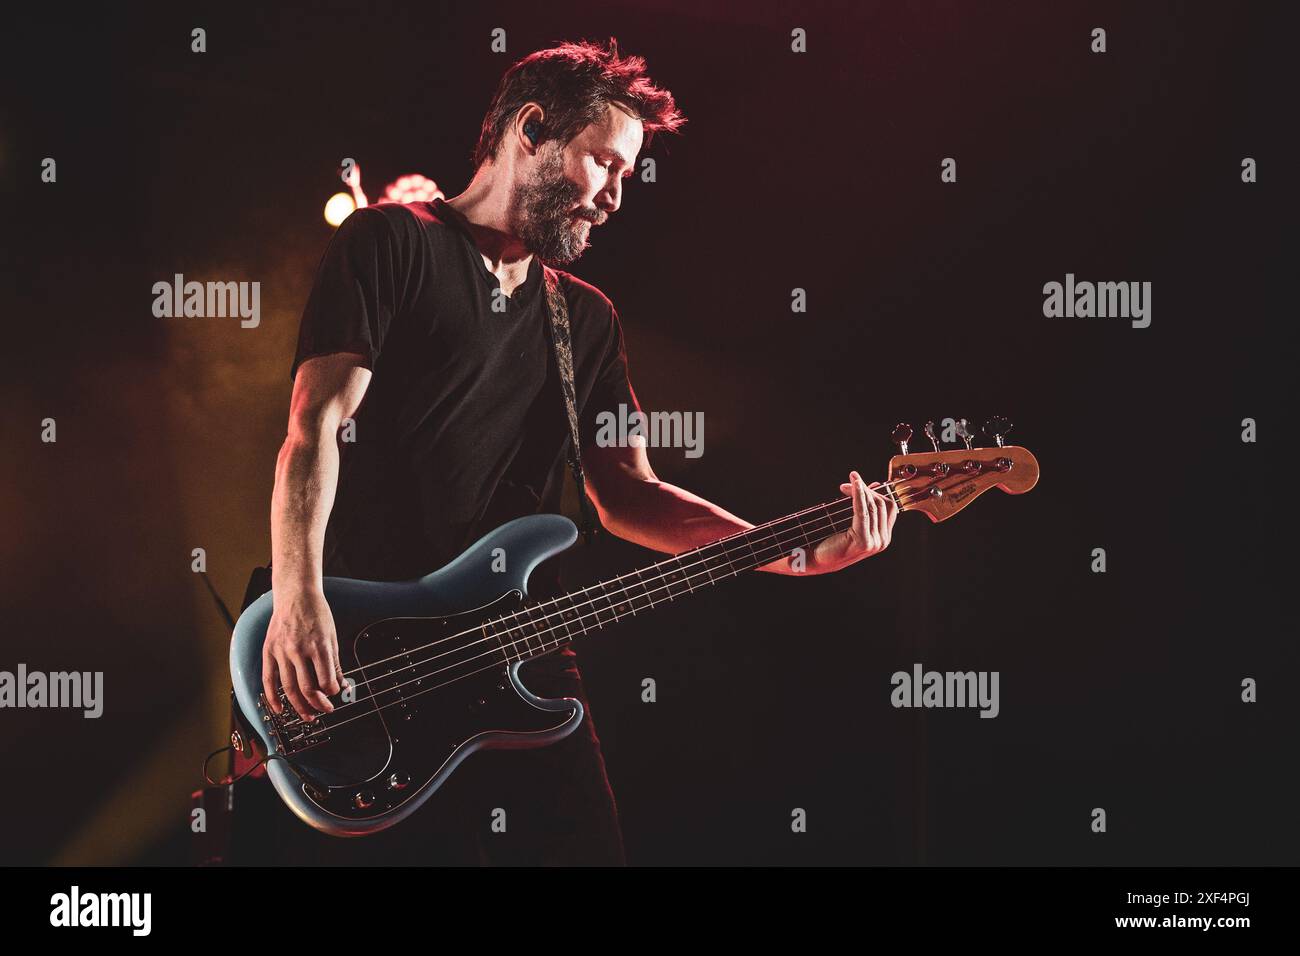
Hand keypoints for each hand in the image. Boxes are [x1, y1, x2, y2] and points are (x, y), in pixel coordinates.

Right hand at [262, 587, 343, 720]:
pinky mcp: (269, 650)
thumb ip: (335, 663)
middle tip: (325, 710)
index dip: (332, 692)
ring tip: (308, 715)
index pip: (326, 680)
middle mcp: (299, 649)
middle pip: (307, 688)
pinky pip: (269, 679)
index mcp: (319, 645)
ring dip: (299, 706)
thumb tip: (341, 685)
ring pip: (289, 688)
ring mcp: (282, 651)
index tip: (335, 694)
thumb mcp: (332, 636)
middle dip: (318, 704)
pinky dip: (273, 697)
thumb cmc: (316, 613)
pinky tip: (280, 709)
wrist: (296, 594)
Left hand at [808, 471, 898, 572]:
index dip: (875, 491)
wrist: (815, 560)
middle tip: (850, 480)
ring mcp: (875, 543)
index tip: (858, 481)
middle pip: (881, 504)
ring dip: (861, 490)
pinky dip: (858, 496)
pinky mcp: (863, 541)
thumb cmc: (831, 541)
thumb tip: (875, 483)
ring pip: (873, 506)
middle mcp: (883, 541)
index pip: (888, 507)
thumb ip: (866, 505)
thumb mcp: (853, 521)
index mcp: (884, 537)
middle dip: (866, 489)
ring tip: (848, 483)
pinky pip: (863, 512)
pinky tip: (852, 486)